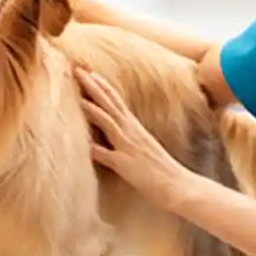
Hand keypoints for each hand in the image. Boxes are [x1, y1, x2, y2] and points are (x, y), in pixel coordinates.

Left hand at [75, 67, 186, 205]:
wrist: (178, 185)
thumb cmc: (159, 170)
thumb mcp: (140, 148)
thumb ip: (125, 139)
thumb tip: (108, 136)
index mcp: (134, 128)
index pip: (116, 102)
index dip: (103, 87)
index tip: (90, 73)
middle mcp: (131, 133)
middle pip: (110, 105)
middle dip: (93, 87)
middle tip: (79, 70)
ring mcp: (128, 147)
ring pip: (108, 123)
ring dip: (92, 109)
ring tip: (78, 96)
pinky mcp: (126, 165)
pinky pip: (107, 156)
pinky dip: (96, 149)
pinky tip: (84, 144)